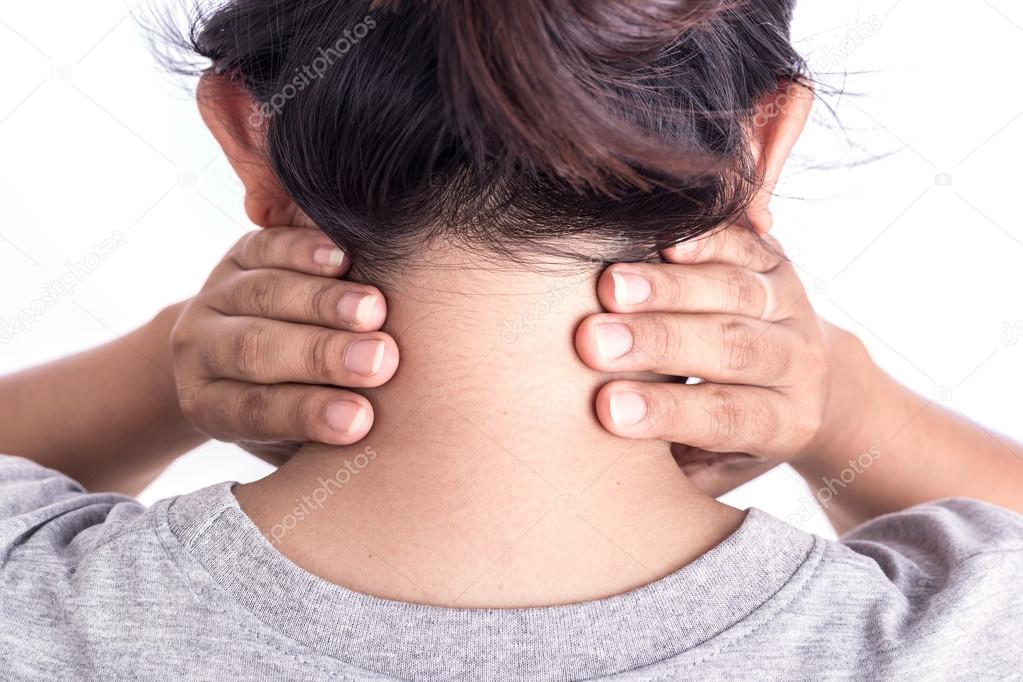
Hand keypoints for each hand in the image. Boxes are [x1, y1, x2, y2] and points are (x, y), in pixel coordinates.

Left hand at [171, 228, 398, 463]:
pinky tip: (346, 257)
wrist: (236, 355)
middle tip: (381, 360)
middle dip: (322, 354)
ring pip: (265, 293)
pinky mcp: (238, 255)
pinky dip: (306, 249)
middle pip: (256, 349)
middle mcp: (200, 349)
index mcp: (207, 405)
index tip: (362, 420)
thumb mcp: (290, 441)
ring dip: (325, 301)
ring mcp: (215, 296)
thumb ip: (319, 438)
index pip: (255, 410)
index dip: (309, 414)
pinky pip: (268, 245)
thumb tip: (374, 433)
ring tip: (376, 310)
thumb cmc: (288, 409)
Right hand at [575, 225, 835, 495]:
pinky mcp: (777, 261)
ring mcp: (792, 304)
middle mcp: (798, 362)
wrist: (808, 378)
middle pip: (731, 348)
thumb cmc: (733, 434)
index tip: (606, 409)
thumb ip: (674, 461)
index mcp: (785, 423)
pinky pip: (744, 244)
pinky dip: (705, 240)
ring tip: (610, 287)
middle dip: (659, 343)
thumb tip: (606, 459)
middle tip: (593, 342)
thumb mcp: (716, 464)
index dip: (666, 412)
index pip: (725, 416)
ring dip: (668, 287)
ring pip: (734, 291)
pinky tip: (662, 240)